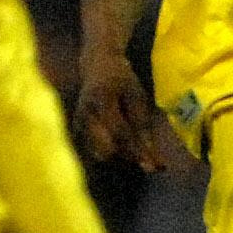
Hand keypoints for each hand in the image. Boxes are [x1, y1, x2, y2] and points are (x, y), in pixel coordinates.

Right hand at [73, 52, 165, 170]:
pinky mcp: (77, 131)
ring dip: (121, 155)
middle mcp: (85, 114)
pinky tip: (123, 146)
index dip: (139, 150)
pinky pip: (95, 151)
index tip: (156, 166)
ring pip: (101, 153)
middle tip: (151, 159)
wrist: (95, 67)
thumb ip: (140, 122)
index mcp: (101, 100)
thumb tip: (149, 151)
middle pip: (108, 148)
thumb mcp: (136, 94)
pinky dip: (112, 152)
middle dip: (130, 155)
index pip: (120, 132)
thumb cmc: (120, 79)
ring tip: (137, 148)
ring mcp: (78, 123)